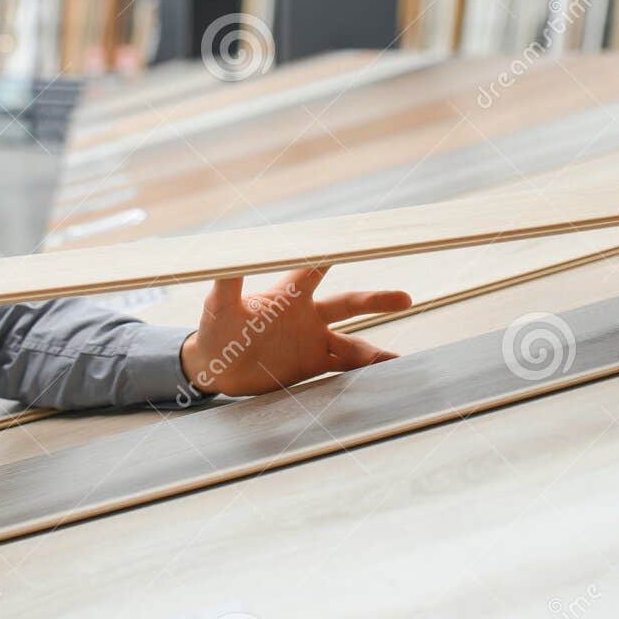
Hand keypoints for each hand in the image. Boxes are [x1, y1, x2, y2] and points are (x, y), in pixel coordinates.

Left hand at [179, 267, 410, 396]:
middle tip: (405, 299)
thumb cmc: (214, 330)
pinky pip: (342, 368)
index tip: (360, 242)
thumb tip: (228, 256)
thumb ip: (228, 282)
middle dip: (376, 301)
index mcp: (287, 296)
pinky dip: (363, 372)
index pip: (314, 270)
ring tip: (397, 361)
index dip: (333, 256)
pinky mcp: (310, 365)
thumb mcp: (219, 305)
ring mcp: (311, 341)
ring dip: (374, 351)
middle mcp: (305, 316)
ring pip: (351, 343)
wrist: (215, 367)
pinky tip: (384, 377)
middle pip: (348, 304)